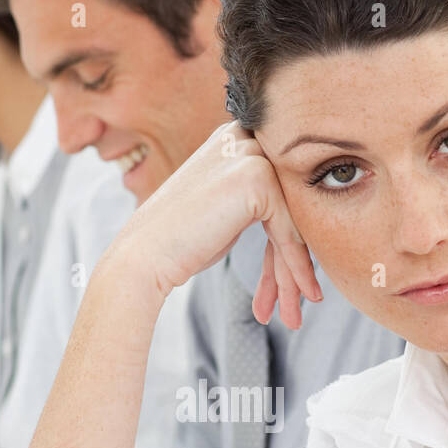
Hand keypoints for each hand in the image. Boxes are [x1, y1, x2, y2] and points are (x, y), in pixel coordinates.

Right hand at [107, 123, 321, 329]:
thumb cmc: (180, 242)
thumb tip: (295, 211)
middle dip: (294, 258)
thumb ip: (255, 198)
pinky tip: (304, 294)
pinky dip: (296, 266)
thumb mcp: (222, 207)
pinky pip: (290, 230)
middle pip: (289, 204)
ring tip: (298, 310)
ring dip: (296, 270)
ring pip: (294, 220)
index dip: (289, 237)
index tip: (294, 280)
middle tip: (302, 299)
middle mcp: (242, 137)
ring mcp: (249, 154)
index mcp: (233, 138)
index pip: (279, 188)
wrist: (144, 257)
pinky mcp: (256, 178)